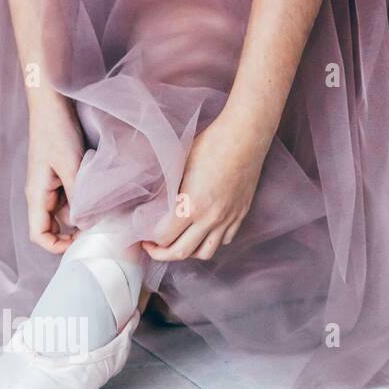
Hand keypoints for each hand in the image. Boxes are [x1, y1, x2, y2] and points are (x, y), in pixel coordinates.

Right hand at [25, 94, 84, 253]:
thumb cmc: (56, 131)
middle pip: (53, 227)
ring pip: (64, 212)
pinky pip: (69, 197)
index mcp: (36, 195)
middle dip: (73, 233)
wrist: (52, 103)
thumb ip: (78, 198)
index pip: (39, 234)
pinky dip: (82, 201)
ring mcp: (50, 185)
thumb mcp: (70, 166)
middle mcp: (40, 194)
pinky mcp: (59, 175)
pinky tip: (97, 196)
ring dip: (81, 215)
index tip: (79, 244)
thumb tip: (87, 225)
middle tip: (97, 231)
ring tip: (102, 213)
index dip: (56, 246)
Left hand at [143, 120, 265, 260]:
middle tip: (153, 247)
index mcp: (192, 205)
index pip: (165, 237)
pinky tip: (202, 232)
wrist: (245, 135)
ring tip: (178, 243)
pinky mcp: (240, 214)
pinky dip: (211, 242)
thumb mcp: (180, 165)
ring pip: (205, 252)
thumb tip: (154, 205)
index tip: (143, 236)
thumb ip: (168, 190)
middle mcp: (211, 218)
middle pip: (181, 252)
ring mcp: (228, 218)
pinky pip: (224, 240)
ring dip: (188, 253)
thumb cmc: (211, 143)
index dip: (150, 241)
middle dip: (162, 254)